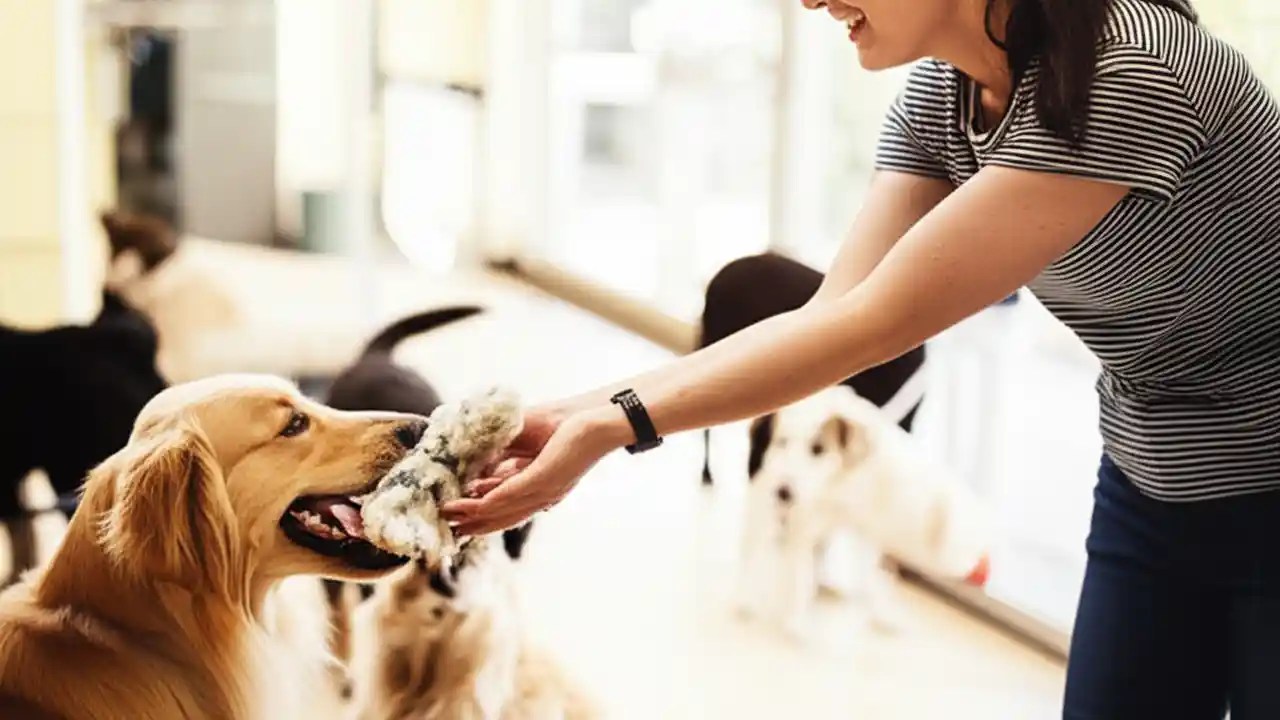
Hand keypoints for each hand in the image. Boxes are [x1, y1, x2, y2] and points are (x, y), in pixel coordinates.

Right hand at [443, 405, 626, 535]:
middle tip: (446, 529)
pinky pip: (511, 494)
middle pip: (502, 517)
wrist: (595, 417)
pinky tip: (471, 505)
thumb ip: (503, 454)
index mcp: (541, 489)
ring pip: (502, 509)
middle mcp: (543, 496)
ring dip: (474, 515)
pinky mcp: (544, 479)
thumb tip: (477, 462)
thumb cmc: (563, 424)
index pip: (506, 509)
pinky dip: (488, 501)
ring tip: (449, 517)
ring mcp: (544, 490)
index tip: (457, 522)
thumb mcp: (525, 442)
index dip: (481, 517)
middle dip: (473, 524)